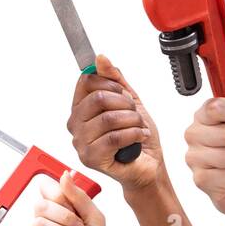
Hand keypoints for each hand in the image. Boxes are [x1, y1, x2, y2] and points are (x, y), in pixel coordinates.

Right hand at [20, 171, 108, 225]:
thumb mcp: (94, 219)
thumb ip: (80, 197)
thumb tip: (65, 175)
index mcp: (58, 210)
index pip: (47, 190)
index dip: (58, 194)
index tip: (72, 204)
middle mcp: (44, 221)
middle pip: (41, 205)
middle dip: (66, 217)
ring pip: (39, 223)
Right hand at [67, 55, 156, 190]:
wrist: (148, 167)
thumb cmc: (138, 138)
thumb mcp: (130, 102)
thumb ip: (115, 80)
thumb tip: (100, 58)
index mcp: (81, 109)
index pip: (86, 81)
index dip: (110, 83)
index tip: (123, 92)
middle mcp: (76, 125)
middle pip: (98, 98)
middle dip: (125, 104)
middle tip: (135, 114)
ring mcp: (80, 143)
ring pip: (109, 118)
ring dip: (133, 121)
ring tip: (139, 127)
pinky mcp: (90, 158)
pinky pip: (114, 137)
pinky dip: (134, 134)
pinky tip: (139, 138)